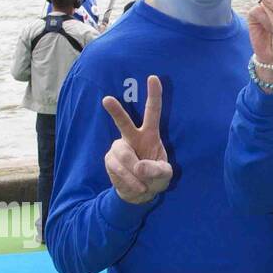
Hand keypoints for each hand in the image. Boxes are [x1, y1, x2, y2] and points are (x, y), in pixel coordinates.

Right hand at [101, 75, 171, 204]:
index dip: (154, 95)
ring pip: (123, 155)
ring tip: (142, 184)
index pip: (153, 112)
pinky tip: (135, 185)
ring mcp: (119, 148)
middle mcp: (132, 137)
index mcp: (150, 135)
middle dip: (116, 112)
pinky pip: (117, 169)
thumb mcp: (165, 175)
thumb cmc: (154, 177)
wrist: (139, 194)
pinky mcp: (110, 159)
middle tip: (107, 99)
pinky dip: (128, 181)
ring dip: (134, 173)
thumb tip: (139, 166)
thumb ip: (157, 170)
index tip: (153, 78)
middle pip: (124, 123)